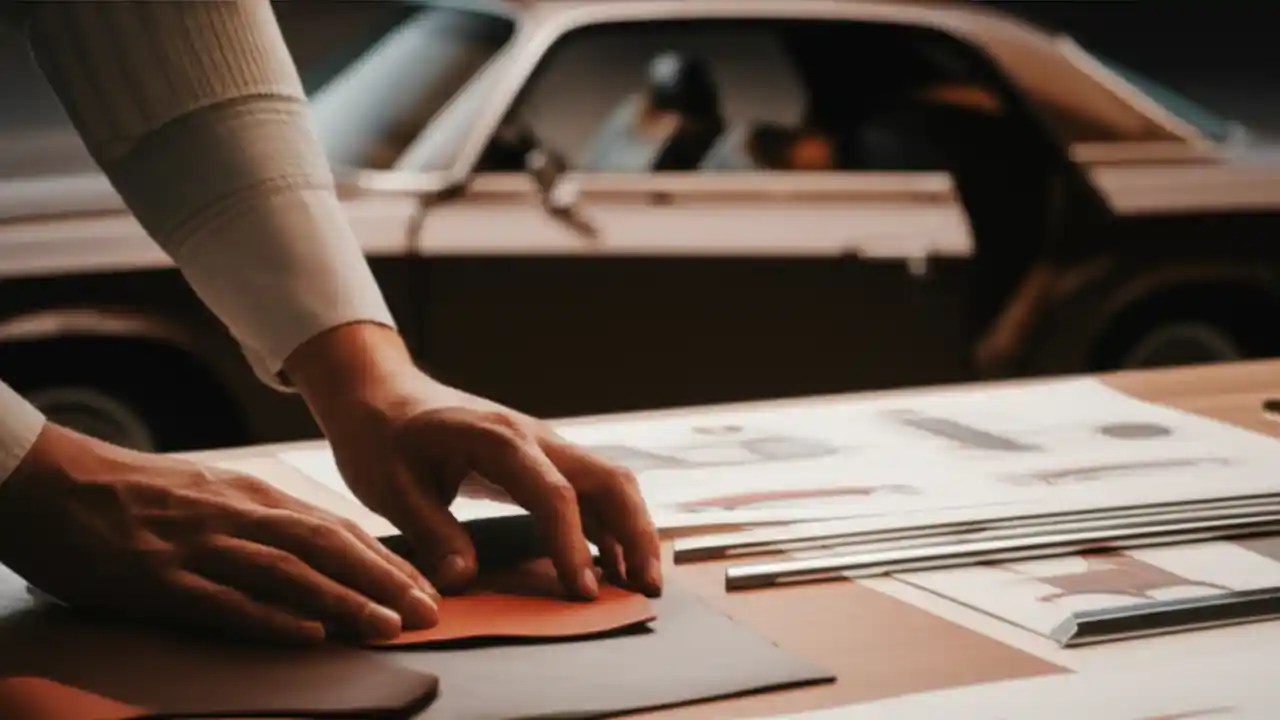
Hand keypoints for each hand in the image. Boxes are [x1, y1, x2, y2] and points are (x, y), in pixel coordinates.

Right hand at [0, 424, 438, 643]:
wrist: (54, 482)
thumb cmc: (139, 494)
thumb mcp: (214, 492)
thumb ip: (266, 519)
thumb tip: (322, 552)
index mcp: (254, 496)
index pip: (335, 529)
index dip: (386, 561)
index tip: (427, 589)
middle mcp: (238, 516)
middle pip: (326, 547)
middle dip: (384, 581)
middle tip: (430, 613)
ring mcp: (200, 547)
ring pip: (286, 573)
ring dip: (342, 602)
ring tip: (387, 626)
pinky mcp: (160, 579)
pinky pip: (223, 601)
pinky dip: (269, 619)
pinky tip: (306, 636)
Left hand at [286, 324, 662, 599]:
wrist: (380, 393)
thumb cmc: (381, 436)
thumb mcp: (390, 486)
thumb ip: (431, 533)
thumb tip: (462, 581)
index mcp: (498, 439)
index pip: (553, 494)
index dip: (572, 545)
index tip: (581, 591)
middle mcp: (534, 437)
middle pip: (608, 479)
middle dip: (636, 532)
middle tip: (646, 587)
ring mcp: (544, 446)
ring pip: (610, 482)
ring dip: (633, 529)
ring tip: (641, 583)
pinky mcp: (542, 460)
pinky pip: (590, 490)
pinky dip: (611, 525)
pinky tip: (616, 563)